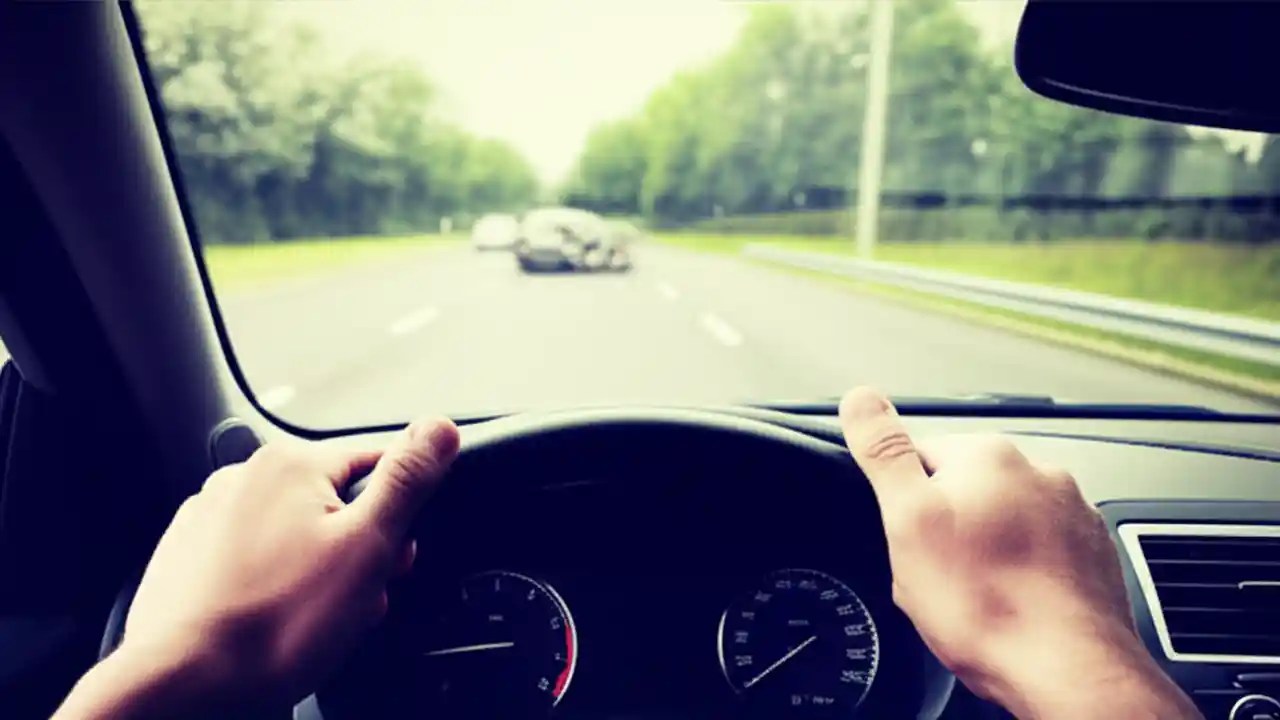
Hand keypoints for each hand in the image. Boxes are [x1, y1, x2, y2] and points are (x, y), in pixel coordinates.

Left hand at [55, 417, 459, 718]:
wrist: (183, 686)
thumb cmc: (275, 624)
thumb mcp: (367, 546)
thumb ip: (408, 480)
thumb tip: (440, 427)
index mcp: (292, 464)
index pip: (380, 467)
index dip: (399, 520)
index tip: (392, 561)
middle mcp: (245, 477)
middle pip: (336, 504)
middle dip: (357, 553)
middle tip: (353, 601)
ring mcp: (211, 516)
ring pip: (297, 537)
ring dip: (319, 574)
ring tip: (312, 620)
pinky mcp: (190, 555)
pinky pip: (255, 561)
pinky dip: (274, 586)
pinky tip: (276, 621)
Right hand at [839, 387, 1199, 719]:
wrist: (1066, 670)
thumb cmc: (988, 604)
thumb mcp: (908, 521)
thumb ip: (883, 452)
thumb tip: (861, 397)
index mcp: (989, 455)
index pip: (920, 459)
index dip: (905, 506)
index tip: (911, 542)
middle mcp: (1040, 473)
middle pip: (964, 493)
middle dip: (947, 532)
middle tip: (941, 577)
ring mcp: (1073, 514)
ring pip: (1004, 526)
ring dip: (988, 554)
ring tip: (981, 598)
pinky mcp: (1092, 554)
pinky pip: (1041, 557)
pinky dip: (1024, 577)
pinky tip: (1013, 606)